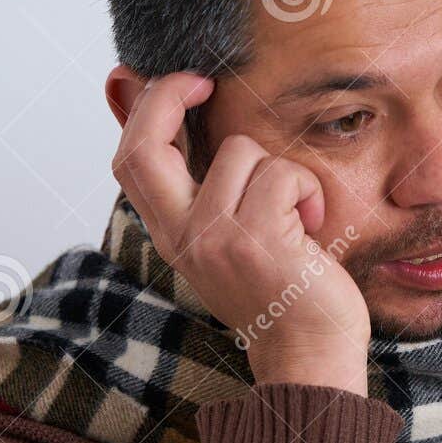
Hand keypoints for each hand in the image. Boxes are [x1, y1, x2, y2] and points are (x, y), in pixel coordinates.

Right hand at [111, 73, 369, 395]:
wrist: (310, 358)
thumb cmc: (281, 296)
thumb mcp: (227, 241)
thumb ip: (206, 190)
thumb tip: (194, 135)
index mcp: (171, 235)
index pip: (129, 158)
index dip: (148, 107)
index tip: (186, 85)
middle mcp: (182, 237)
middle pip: (144, 145)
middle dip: (168, 94)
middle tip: (205, 84)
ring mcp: (215, 238)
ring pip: (243, 151)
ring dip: (282, 172)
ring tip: (296, 217)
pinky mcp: (255, 240)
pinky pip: (283, 174)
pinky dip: (308, 193)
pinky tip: (312, 232)